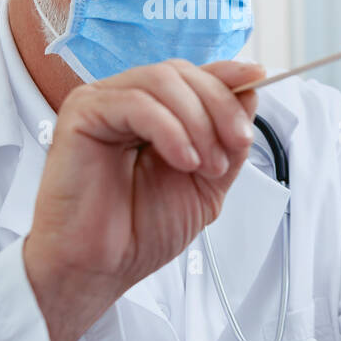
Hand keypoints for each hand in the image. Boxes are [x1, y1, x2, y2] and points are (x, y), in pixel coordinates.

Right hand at [24, 58, 263, 340]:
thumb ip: (227, 142)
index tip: (258, 77)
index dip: (226, 74)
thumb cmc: (139, 231)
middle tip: (235, 146)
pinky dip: (170, 129)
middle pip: (181, 73)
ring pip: (162, 81)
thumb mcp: (205, 185)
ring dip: (198, 121)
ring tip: (204, 165)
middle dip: (219, 106)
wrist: (99, 267)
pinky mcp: (82, 113)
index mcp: (155, 114)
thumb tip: (249, 93)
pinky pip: (136, 103)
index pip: (193, 76)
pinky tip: (182, 160)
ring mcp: (103, 103)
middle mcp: (127, 101)